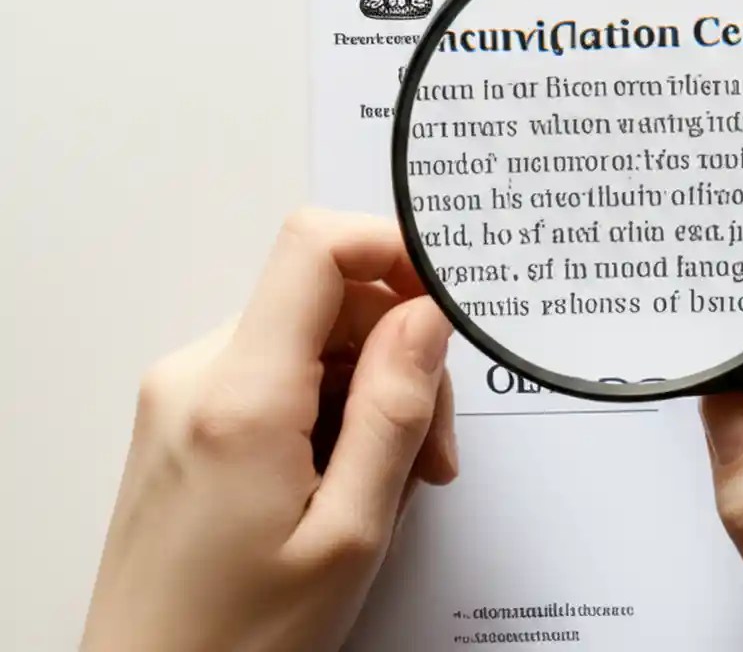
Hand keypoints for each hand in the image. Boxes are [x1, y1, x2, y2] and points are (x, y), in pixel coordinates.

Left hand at [82, 209, 457, 651]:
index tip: (443, 301)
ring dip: (368, 393)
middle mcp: (196, 377)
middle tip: (431, 450)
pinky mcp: (185, 419)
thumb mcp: (349, 534)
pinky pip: (278, 376)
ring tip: (388, 483)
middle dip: (398, 358)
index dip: (391, 250)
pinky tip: (345, 478)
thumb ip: (393, 412)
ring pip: (308, 341)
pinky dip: (329, 410)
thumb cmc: (239, 639)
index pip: (314, 247)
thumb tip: (426, 317)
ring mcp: (183, 396)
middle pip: (325, 301)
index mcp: (238, 398)